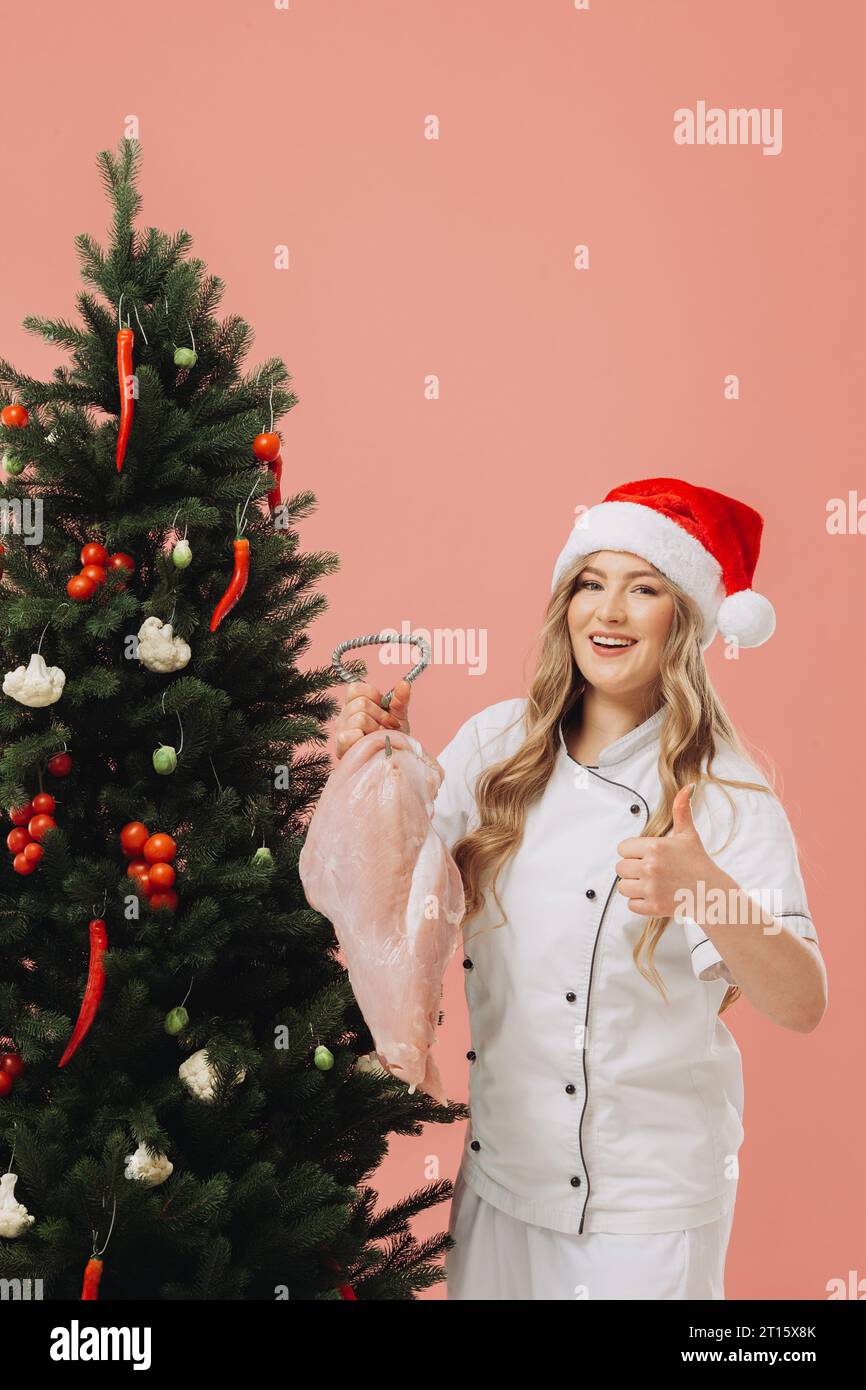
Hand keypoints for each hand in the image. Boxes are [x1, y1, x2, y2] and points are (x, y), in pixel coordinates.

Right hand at [333, 677, 411, 759]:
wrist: (390, 760)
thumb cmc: (391, 738)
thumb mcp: (398, 717)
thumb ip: (400, 700)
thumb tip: (404, 683)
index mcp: (353, 705)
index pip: (355, 688)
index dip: (373, 695)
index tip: (384, 706)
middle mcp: (344, 716)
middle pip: (361, 703)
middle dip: (381, 716)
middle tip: (388, 727)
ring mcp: (341, 731)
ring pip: (359, 718)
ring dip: (376, 729)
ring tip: (379, 737)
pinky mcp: (341, 746)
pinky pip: (351, 734)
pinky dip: (365, 738)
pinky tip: (370, 744)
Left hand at [614, 784, 714, 917]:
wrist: (711, 892)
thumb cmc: (698, 863)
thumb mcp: (688, 835)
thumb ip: (681, 810)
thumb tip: (686, 788)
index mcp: (655, 847)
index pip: (623, 848)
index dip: (633, 852)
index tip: (647, 855)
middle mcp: (650, 867)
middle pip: (620, 867)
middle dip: (632, 869)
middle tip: (650, 870)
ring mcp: (651, 888)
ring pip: (622, 886)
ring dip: (633, 886)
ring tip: (651, 883)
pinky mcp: (652, 907)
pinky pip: (630, 904)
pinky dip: (639, 902)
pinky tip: (654, 895)